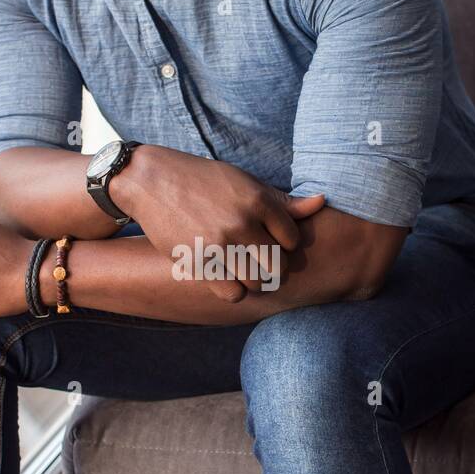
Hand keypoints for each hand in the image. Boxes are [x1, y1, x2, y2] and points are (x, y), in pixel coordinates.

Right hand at [110, 145, 325, 301]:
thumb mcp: (245, 183)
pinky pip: (232, 293)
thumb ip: (283, 201)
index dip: (286, 244)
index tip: (273, 241)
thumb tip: (322, 202)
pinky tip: (227, 276)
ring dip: (255, 281)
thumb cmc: (204, 180)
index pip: (293, 240)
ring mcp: (219, 245)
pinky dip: (234, 290)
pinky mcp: (198, 262)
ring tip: (245, 269)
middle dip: (275, 268)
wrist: (152, 180)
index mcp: (258, 200)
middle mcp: (242, 223)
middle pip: (279, 266)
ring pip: (257, 282)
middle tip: (263, 262)